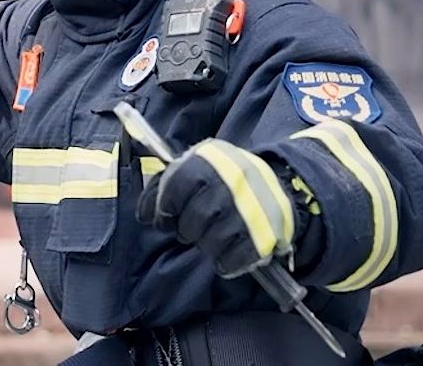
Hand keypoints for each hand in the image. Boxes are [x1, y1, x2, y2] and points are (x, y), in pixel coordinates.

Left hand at [137, 138, 296, 277]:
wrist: (278, 182)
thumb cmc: (224, 177)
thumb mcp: (196, 165)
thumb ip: (165, 184)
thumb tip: (144, 214)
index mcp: (210, 161)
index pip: (174, 188)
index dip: (165, 207)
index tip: (167, 214)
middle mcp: (231, 183)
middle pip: (191, 222)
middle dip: (187, 228)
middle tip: (194, 225)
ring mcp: (249, 211)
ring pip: (210, 244)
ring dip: (206, 243)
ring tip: (213, 233)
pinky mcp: (263, 237)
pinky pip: (231, 261)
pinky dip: (225, 261)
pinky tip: (227, 250)